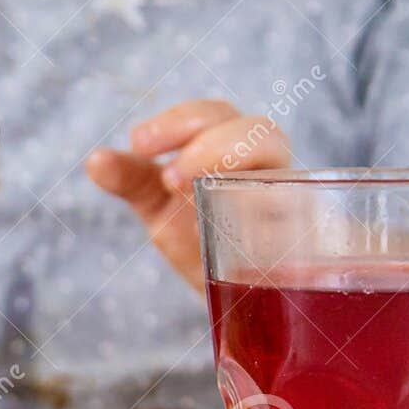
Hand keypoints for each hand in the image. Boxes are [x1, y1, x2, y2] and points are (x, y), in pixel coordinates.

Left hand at [85, 99, 291, 289]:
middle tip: (169, 178)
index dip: (180, 121)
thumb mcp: (159, 206)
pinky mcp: (313, 249)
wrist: (242, 293)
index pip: (216, 115)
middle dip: (212, 147)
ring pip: (293, 176)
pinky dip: (277, 232)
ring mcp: (298, 207)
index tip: (139, 143)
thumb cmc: (201, 234)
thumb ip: (132, 181)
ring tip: (196, 201)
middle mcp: (272, 169)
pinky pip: (309, 232)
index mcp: (235, 146)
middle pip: (262, 133)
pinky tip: (239, 246)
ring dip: (246, 186)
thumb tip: (95, 161)